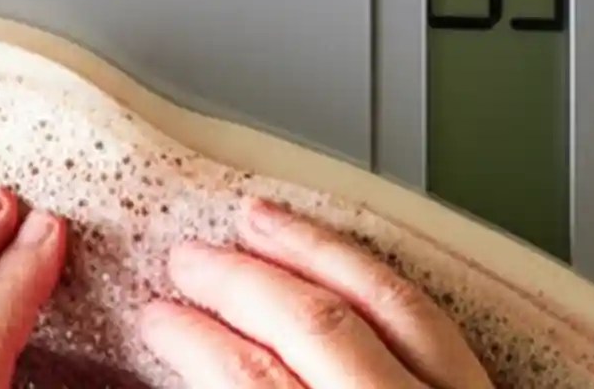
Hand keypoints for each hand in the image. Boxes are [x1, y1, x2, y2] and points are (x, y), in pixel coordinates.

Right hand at [140, 197, 492, 388]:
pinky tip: (347, 259)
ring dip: (311, 251)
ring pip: (385, 300)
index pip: (252, 379)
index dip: (193, 339)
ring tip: (259, 219)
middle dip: (239, 281)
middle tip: (187, 260)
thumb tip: (200, 368)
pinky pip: (434, 316)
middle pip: (314, 324)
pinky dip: (379, 275)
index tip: (159, 316)